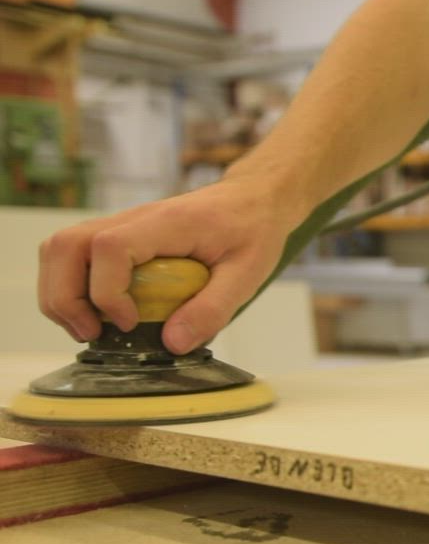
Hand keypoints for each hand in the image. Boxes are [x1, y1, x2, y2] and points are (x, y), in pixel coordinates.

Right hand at [38, 174, 309, 354]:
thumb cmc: (254, 230)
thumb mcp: (248, 274)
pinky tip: (99, 313)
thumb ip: (213, 309)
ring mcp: (122, 224)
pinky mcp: (119, 235)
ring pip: (59, 248)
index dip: (107, 291)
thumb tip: (173, 344)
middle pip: (66, 246)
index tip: (130, 323)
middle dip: (66, 298)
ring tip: (90, 328)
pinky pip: (74, 254)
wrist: (254, 199)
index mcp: (168, 223)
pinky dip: (71, 285)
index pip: (110, 247)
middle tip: (93, 334)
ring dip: (61, 293)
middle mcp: (134, 218)